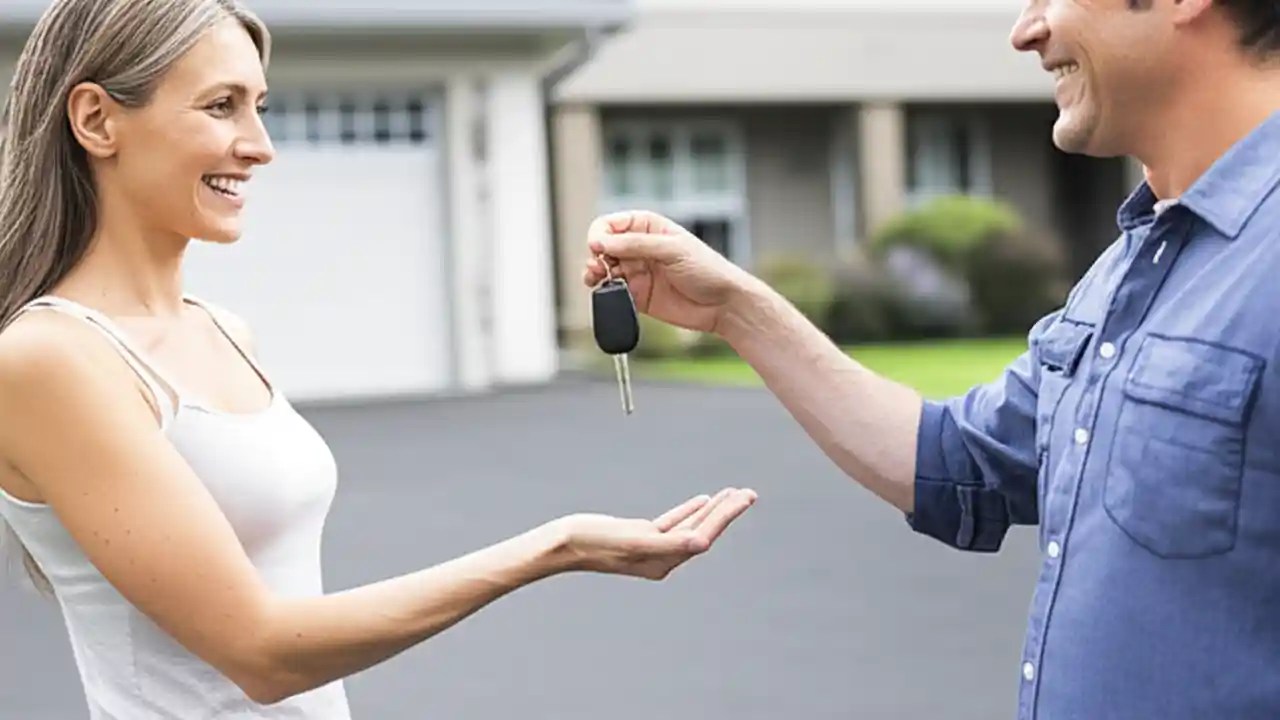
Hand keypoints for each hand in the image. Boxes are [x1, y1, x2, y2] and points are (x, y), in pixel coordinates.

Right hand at [556, 487, 756, 580]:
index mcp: (664, 561)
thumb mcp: (633, 541)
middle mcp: (662, 557)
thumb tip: (700, 542)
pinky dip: (689, 510)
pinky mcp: (641, 535)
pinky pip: (673, 522)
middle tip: (748, 493)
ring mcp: (652, 546)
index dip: (725, 517)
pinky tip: (702, 500)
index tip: (743, 498)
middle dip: (726, 512)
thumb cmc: (592, 543)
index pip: (703, 536)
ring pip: (690, 525)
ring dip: (712, 510)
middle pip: (702, 531)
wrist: (561, 544)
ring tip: (733, 494)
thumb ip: (668, 542)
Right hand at [582, 211, 756, 333]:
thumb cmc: (707, 269)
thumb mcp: (672, 249)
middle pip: (602, 247)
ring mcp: (637, 272)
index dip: (600, 233)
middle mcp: (639, 248)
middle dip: (595, 255)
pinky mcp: (637, 296)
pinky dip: (605, 294)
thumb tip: (600, 241)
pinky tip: (607, 294)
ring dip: (594, 273)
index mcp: (648, 227)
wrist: (723, 304)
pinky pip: (612, 294)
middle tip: (598, 266)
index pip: (611, 224)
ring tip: (595, 279)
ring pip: (603, 270)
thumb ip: (635, 245)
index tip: (598, 246)